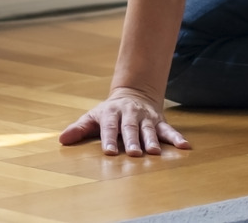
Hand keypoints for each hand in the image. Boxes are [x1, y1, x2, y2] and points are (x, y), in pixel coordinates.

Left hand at [58, 87, 190, 156]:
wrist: (134, 93)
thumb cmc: (109, 113)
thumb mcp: (93, 117)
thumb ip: (79, 129)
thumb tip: (61, 139)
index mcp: (112, 113)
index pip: (109, 127)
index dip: (108, 139)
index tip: (108, 152)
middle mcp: (130, 114)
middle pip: (130, 129)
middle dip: (132, 141)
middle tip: (133, 154)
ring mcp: (146, 118)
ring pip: (149, 130)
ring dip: (152, 141)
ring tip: (154, 153)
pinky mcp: (159, 122)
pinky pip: (169, 130)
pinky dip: (177, 137)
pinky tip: (185, 146)